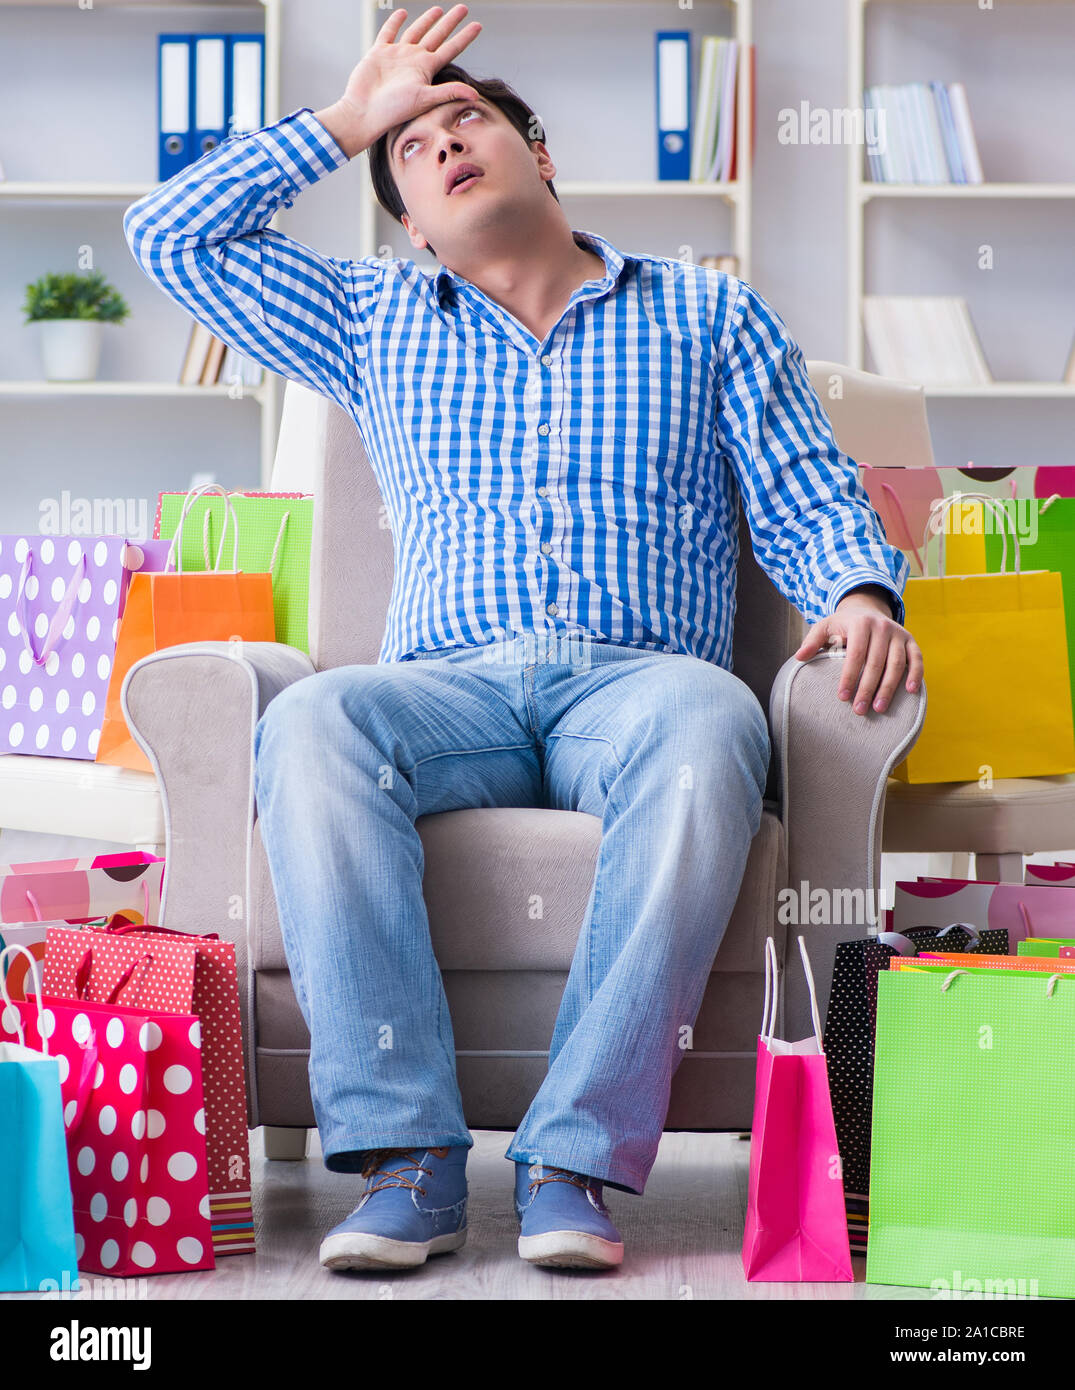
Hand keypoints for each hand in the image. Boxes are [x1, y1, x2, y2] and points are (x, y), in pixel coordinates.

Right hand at [329, 5, 483, 156]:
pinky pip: (389, 32)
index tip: (478, 26)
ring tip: (438, 10)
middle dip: (450, 21)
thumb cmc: (394, 110)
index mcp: (426, 69)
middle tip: (463, 8)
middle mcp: (414, 60)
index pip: (451, 48)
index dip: (465, 37)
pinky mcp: (379, 53)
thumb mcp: (425, 99)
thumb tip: (476, 95)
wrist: (365, 112)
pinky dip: (395, 22)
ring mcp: (397, 55)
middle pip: (436, 35)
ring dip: (426, 20)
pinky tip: (403, 14)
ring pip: (416, 31)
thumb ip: (449, 92)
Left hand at [793, 591, 923, 714]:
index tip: (842, 697)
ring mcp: (899, 633)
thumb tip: (798, 657)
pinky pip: (916, 658)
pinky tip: (910, 692)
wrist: (867, 609)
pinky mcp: (910, 640)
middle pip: (876, 662)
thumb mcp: (825, 626)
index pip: (855, 654)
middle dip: (867, 688)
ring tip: (879, 708)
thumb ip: (812, 641)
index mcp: (860, 623)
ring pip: (896, 664)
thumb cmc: (842, 625)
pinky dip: (916, 674)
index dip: (849, 676)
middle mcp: (882, 627)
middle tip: (859, 710)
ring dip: (889, 687)